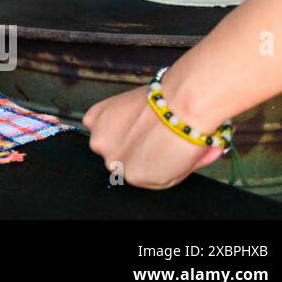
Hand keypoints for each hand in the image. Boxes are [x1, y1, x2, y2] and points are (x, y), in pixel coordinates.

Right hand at [82, 85, 222, 189]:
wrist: (182, 103)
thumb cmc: (188, 133)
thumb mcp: (183, 168)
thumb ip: (163, 173)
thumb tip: (164, 166)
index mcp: (136, 178)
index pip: (134, 173)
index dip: (145, 159)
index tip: (154, 147)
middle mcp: (114, 164)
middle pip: (117, 158)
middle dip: (129, 147)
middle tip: (147, 131)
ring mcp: (101, 141)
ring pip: (104, 140)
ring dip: (114, 132)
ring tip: (137, 119)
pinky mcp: (94, 120)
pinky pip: (93, 122)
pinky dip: (104, 117)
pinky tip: (124, 111)